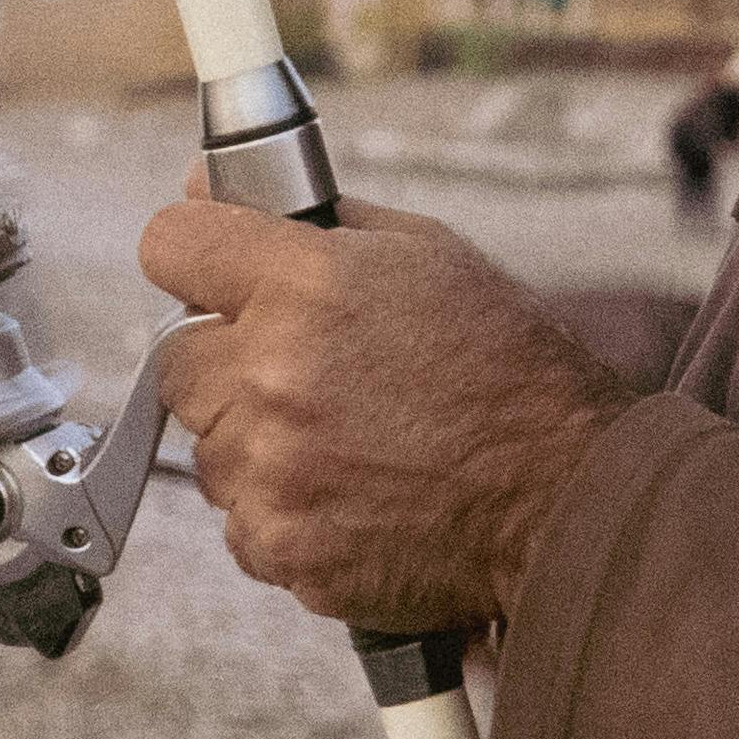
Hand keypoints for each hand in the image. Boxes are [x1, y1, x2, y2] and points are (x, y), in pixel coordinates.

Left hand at [140, 192, 635, 636]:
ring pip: (210, 449)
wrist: (566, 500)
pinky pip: (242, 524)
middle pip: (177, 361)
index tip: (212, 276)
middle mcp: (273, 375)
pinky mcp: (282, 547)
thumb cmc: (510, 373)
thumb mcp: (427, 256)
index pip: (172, 245)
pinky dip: (284, 516)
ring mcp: (273, 469)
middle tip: (308, 376)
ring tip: (347, 443)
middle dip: (229, 364)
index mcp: (306, 286)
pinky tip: (354, 496)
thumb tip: (214, 191)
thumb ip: (314, 219)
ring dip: (257, 445)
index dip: (194, 256)